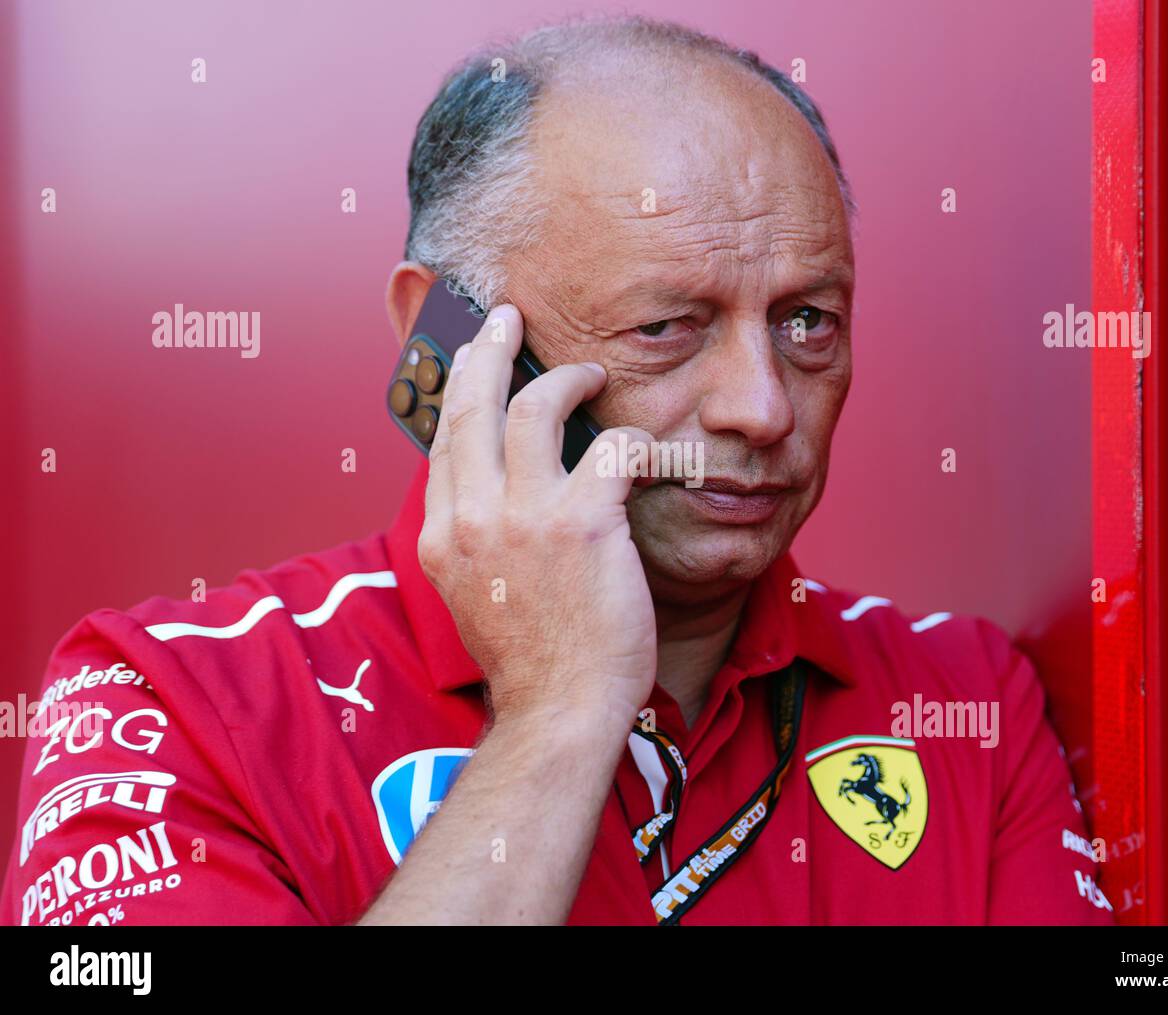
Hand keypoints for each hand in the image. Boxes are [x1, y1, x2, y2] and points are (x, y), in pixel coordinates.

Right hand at [416, 303, 656, 727]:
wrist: (559, 712)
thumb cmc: (531, 660)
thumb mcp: (475, 594)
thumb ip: (476, 537)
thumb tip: (493, 491)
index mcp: (442, 535)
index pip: (444, 441)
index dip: (459, 391)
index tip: (473, 362)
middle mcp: (472, 518)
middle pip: (472, 405)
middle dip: (488, 350)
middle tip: (506, 318)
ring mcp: (523, 518)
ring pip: (535, 408)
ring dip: (566, 381)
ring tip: (590, 375)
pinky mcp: (582, 524)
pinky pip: (610, 448)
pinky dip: (631, 440)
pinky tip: (645, 449)